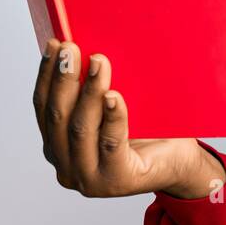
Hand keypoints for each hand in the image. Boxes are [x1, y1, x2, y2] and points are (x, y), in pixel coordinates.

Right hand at [32, 38, 221, 197]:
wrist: (181, 163)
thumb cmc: (147, 132)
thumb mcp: (112, 110)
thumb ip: (93, 93)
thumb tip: (85, 50)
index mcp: (58, 148)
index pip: (44, 108)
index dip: (46, 75)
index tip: (54, 44)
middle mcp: (67, 168)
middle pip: (58, 117)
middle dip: (63, 79)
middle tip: (70, 48)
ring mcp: (89, 179)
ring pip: (81, 129)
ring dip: (88, 91)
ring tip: (98, 61)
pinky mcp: (116, 180)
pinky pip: (111, 142)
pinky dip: (112, 116)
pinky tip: (114, 96)